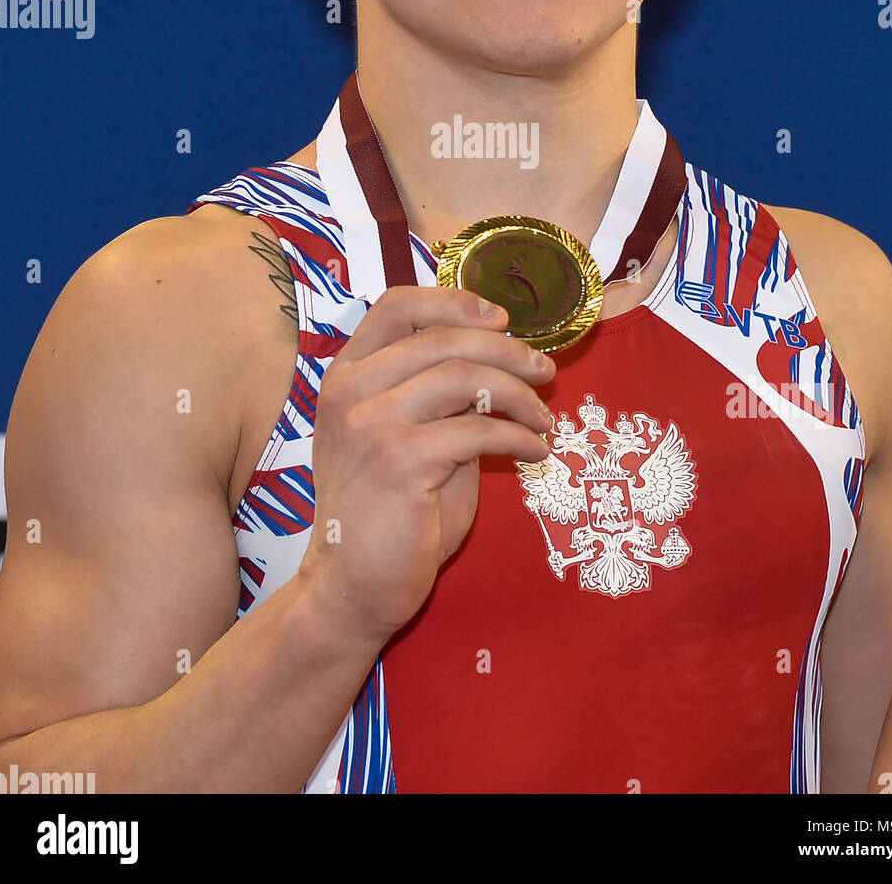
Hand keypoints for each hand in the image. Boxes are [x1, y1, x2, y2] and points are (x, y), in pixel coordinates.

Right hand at [298, 285, 555, 644]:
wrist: (352, 588)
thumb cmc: (388, 514)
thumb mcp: (407, 437)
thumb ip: (439, 396)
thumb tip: (504, 359)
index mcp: (345, 376)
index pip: (397, 306)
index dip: (455, 302)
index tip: (502, 319)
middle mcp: (349, 390)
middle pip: (442, 336)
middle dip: (507, 350)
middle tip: (545, 372)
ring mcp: (369, 423)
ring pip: (464, 376)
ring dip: (519, 394)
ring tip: (544, 419)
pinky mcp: (399, 460)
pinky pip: (478, 429)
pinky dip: (518, 435)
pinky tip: (535, 451)